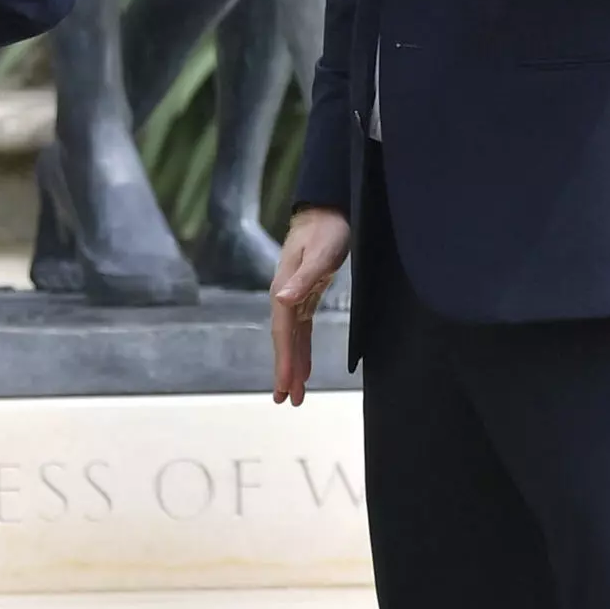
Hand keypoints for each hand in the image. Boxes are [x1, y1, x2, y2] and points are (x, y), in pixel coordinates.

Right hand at [270, 207, 351, 405]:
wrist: (328, 208)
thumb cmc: (327, 229)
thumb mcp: (320, 253)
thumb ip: (302, 277)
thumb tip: (281, 300)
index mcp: (285, 287)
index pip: (283, 330)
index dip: (284, 360)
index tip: (286, 387)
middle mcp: (286, 294)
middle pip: (284, 338)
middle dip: (285, 369)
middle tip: (285, 401)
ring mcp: (295, 294)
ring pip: (291, 337)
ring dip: (292, 363)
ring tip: (293, 393)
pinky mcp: (306, 294)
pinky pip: (300, 328)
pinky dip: (301, 348)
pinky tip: (305, 366)